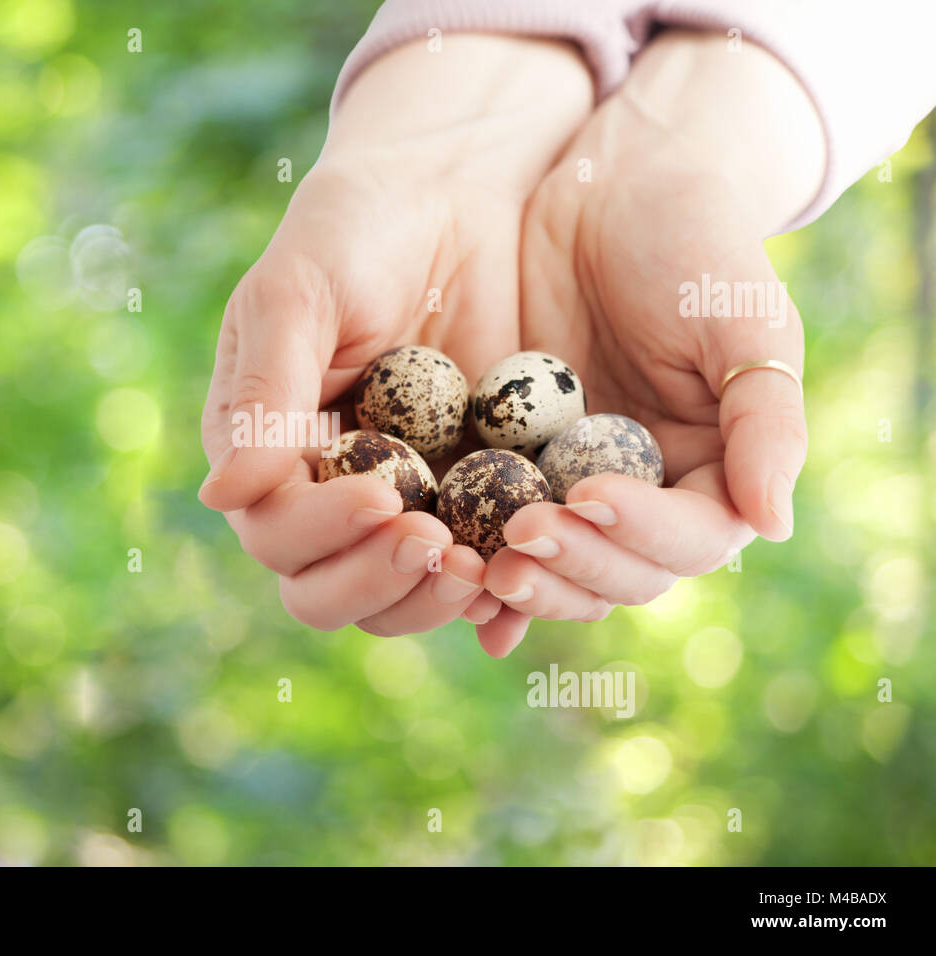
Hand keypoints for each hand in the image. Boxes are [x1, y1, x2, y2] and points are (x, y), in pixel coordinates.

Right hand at [199, 36, 592, 645]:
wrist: (454, 187)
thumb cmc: (358, 228)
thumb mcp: (300, 293)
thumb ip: (266, 391)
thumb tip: (219, 497)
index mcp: (266, 450)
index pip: (276, 530)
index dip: (323, 532)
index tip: (385, 501)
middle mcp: (323, 490)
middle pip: (326, 587)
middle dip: (378, 580)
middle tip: (439, 547)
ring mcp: (399, 499)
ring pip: (396, 593)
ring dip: (434, 595)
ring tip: (488, 566)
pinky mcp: (468, 495)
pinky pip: (472, 562)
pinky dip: (494, 585)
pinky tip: (524, 568)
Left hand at [477, 32, 827, 652]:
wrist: (612, 190)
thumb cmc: (693, 247)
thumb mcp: (743, 321)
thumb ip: (765, 422)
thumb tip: (775, 525)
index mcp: (709, 473)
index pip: (689, 538)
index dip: (643, 532)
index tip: (589, 496)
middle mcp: (643, 496)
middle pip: (617, 572)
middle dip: (573, 562)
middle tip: (522, 534)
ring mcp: (571, 488)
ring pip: (555, 565)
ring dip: (521, 579)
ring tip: (475, 563)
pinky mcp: (509, 468)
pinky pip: (491, 528)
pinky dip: (473, 562)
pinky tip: (443, 570)